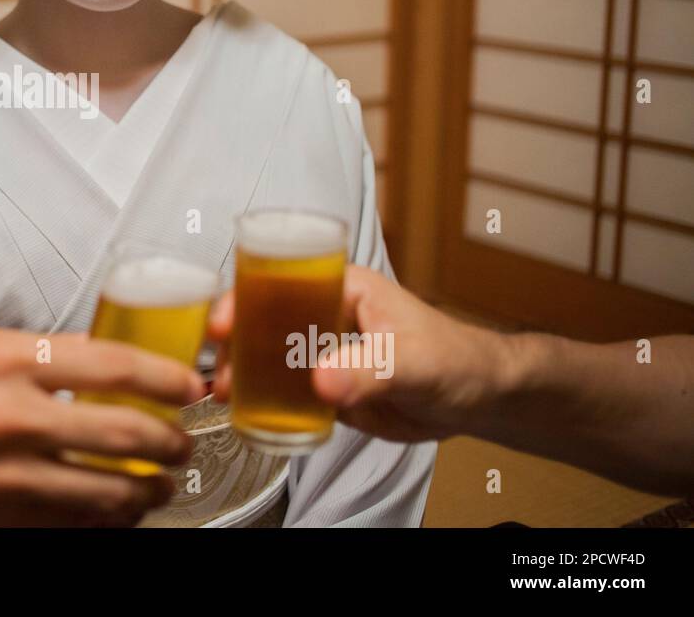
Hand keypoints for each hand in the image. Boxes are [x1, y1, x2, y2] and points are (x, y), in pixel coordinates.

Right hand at [0, 325, 205, 525]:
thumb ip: (41, 353)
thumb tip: (108, 363)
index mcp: (8, 359)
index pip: (111, 363)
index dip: (164, 377)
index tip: (187, 386)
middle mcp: (11, 415)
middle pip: (122, 430)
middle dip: (169, 442)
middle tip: (183, 444)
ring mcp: (6, 473)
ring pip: (107, 489)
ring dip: (148, 490)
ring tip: (161, 486)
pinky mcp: (0, 516)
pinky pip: (74, 523)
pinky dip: (106, 519)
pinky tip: (118, 510)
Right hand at [207, 266, 511, 442]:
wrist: (478, 400)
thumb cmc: (453, 359)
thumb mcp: (410, 361)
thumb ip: (367, 369)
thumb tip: (319, 381)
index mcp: (340, 286)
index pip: (281, 281)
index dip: (245, 297)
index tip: (221, 324)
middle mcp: (322, 313)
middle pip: (263, 318)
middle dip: (233, 340)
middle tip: (216, 368)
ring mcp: (321, 351)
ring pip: (268, 355)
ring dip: (241, 371)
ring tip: (221, 394)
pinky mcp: (324, 387)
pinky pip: (284, 389)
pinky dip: (261, 398)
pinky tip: (242, 411)